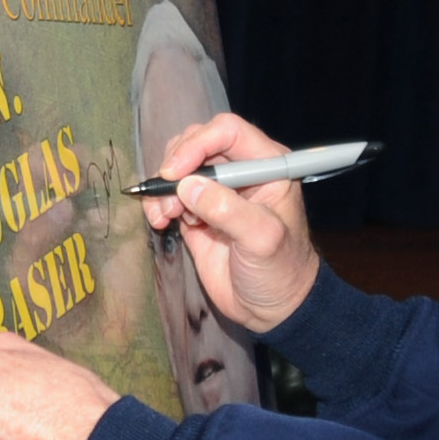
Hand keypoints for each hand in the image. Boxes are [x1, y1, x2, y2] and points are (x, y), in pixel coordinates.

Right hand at [139, 111, 321, 333]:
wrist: (273, 308)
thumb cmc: (280, 270)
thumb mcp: (262, 239)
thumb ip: (227, 210)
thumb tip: (187, 186)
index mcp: (268, 164)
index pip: (227, 131)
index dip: (197, 144)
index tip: (175, 172)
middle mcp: (241, 170)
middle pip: (197, 142)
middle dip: (175, 167)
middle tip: (169, 201)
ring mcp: (218, 191)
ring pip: (179, 167)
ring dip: (163, 188)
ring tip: (166, 217)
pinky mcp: (198, 212)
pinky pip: (170, 194)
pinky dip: (158, 203)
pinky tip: (161, 221)